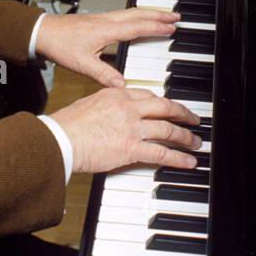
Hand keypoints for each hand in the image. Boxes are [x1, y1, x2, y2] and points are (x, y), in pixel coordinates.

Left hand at [34, 8, 178, 87]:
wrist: (42, 32)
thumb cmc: (60, 45)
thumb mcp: (82, 65)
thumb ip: (104, 75)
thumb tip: (122, 86)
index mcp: (107, 30)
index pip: (138, 27)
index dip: (156, 27)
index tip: (171, 28)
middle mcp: (107, 20)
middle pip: (139, 14)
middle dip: (159, 14)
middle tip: (176, 16)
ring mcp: (103, 17)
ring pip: (132, 11)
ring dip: (150, 12)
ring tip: (164, 14)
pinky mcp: (98, 19)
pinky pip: (125, 13)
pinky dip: (138, 14)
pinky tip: (139, 19)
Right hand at [49, 87, 200, 174]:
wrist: (60, 139)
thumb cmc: (66, 126)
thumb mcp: (87, 105)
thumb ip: (104, 107)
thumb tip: (109, 115)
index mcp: (116, 94)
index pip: (148, 95)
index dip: (162, 102)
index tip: (169, 108)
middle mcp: (128, 108)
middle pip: (165, 107)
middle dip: (183, 114)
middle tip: (194, 119)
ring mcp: (132, 128)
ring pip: (168, 129)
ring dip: (185, 137)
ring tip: (196, 142)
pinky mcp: (132, 148)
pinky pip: (161, 152)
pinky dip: (178, 158)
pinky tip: (189, 161)